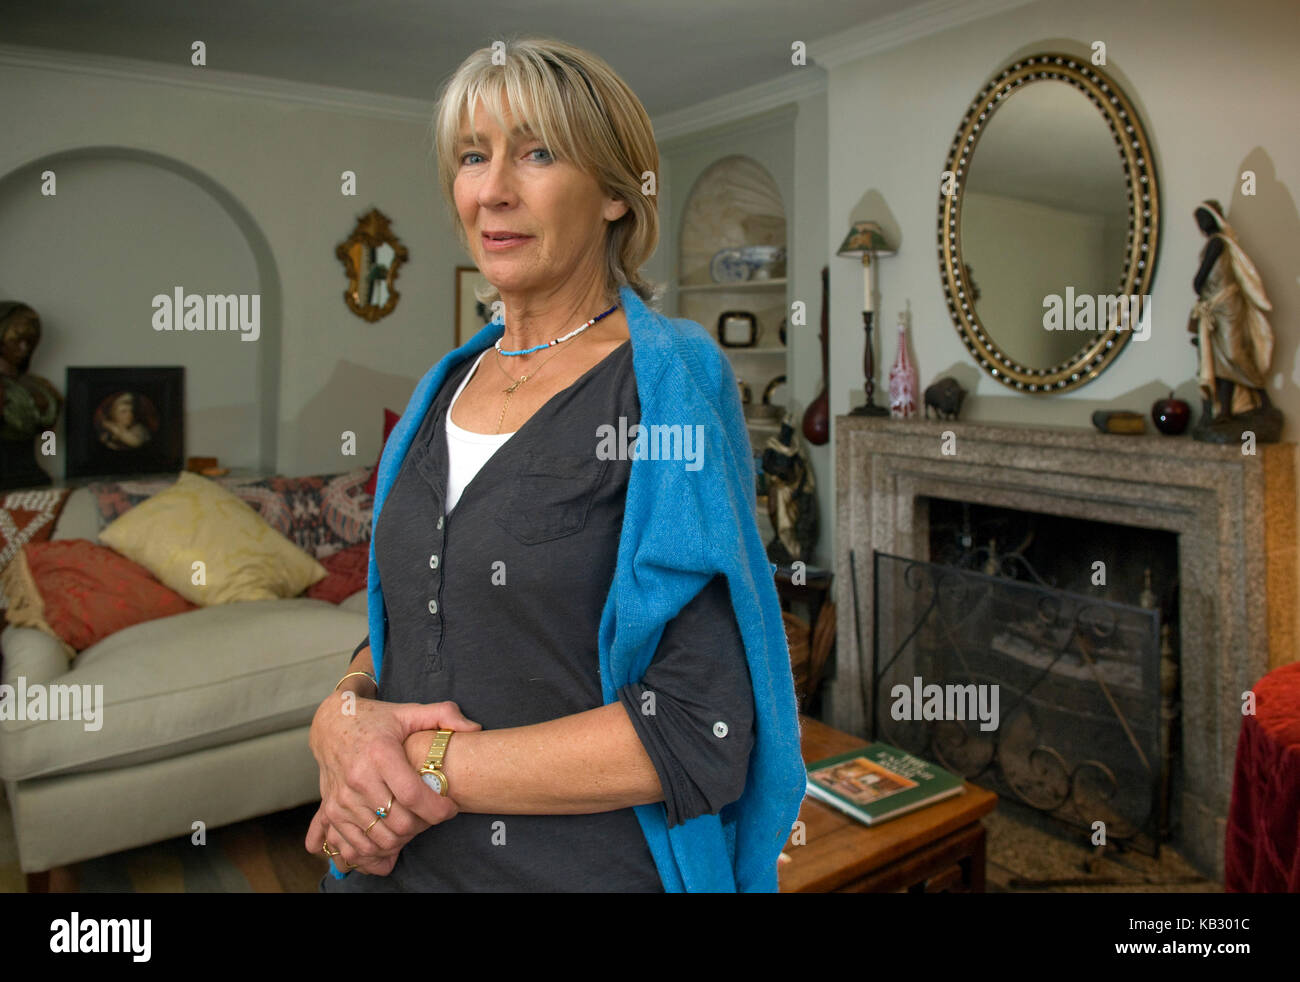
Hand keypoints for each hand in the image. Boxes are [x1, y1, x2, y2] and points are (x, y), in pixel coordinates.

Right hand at [306, 694, 479, 875]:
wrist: (331, 724)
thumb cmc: (376, 720)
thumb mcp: (409, 711)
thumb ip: (444, 715)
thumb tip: (474, 728)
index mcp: (380, 754)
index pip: (413, 796)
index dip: (438, 809)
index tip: (451, 808)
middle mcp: (358, 778)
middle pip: (399, 823)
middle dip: (424, 826)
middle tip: (433, 815)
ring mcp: (342, 798)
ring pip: (380, 839)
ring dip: (404, 840)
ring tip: (415, 823)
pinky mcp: (331, 811)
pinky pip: (356, 845)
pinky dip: (377, 850)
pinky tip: (392, 838)